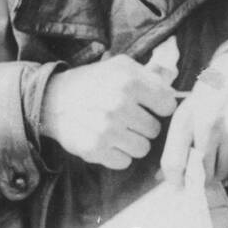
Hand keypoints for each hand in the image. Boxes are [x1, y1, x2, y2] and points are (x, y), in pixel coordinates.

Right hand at [40, 54, 177, 169]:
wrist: (52, 99)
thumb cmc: (94, 82)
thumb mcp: (121, 66)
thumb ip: (151, 74)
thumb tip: (175, 84)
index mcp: (129, 81)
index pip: (168, 105)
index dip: (160, 106)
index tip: (149, 105)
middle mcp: (118, 104)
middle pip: (155, 129)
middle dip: (144, 125)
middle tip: (128, 118)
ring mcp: (106, 129)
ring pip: (143, 148)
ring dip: (133, 142)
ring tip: (118, 130)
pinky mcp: (94, 149)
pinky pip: (124, 162)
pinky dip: (118, 155)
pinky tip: (107, 141)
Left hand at [160, 49, 227, 187]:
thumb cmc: (210, 94)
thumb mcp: (187, 111)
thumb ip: (176, 143)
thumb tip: (165, 179)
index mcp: (186, 117)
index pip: (174, 162)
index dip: (175, 181)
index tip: (180, 185)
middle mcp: (208, 123)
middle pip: (201, 172)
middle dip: (201, 181)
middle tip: (202, 181)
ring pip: (223, 172)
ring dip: (219, 178)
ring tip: (217, 175)